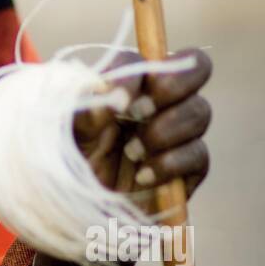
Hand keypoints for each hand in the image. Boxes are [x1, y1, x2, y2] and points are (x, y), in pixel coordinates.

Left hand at [73, 48, 212, 199]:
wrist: (77, 211)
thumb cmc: (66, 161)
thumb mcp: (64, 132)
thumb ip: (85, 110)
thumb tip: (116, 96)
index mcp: (129, 82)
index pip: (152, 54)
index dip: (140, 72)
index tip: (118, 99)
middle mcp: (158, 101)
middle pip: (195, 67)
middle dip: (173, 85)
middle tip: (141, 110)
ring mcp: (176, 133)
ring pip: (200, 111)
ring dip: (165, 131)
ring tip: (131, 152)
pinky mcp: (188, 168)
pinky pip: (199, 155)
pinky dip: (171, 164)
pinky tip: (143, 176)